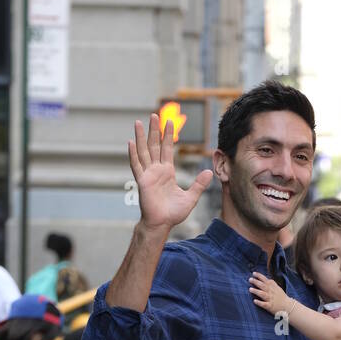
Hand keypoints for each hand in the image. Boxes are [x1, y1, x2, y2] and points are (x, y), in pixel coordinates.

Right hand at [128, 114, 212, 232]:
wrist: (162, 224)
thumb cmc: (173, 213)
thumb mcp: (191, 197)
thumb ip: (199, 184)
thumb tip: (209, 172)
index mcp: (167, 172)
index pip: (167, 149)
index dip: (168, 136)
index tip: (169, 122)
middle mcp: (156, 170)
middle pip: (154, 145)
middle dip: (154, 130)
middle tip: (154, 115)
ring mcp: (148, 175)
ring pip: (144, 151)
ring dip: (141, 137)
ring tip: (138, 122)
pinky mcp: (142, 182)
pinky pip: (136, 165)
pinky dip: (133, 154)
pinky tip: (131, 142)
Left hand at [248, 271, 289, 316]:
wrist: (288, 307)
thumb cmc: (281, 297)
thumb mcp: (278, 288)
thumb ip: (272, 284)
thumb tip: (265, 279)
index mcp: (273, 287)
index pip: (266, 280)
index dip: (260, 276)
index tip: (254, 273)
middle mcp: (271, 292)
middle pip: (263, 286)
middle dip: (256, 282)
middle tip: (250, 279)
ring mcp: (271, 299)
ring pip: (263, 294)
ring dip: (256, 291)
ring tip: (250, 289)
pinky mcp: (270, 306)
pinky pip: (264, 304)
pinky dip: (259, 302)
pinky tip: (254, 301)